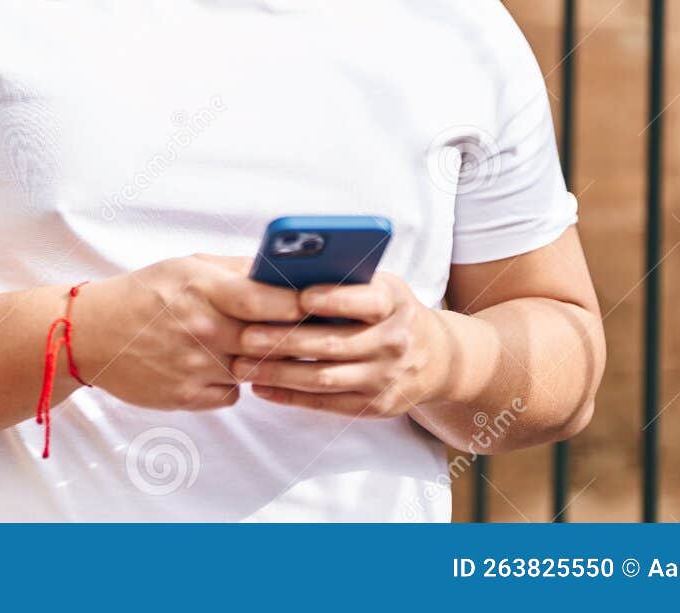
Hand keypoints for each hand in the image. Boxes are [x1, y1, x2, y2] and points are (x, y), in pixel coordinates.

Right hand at [70, 254, 310, 411]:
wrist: (91, 334)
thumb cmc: (144, 293)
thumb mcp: (185, 266)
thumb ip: (235, 270)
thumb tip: (283, 270)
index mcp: (204, 290)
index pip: (269, 300)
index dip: (301, 304)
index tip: (324, 302)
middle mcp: (203, 330)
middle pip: (272, 341)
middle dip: (296, 337)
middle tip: (318, 332)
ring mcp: (196, 366)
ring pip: (257, 370)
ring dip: (265, 361)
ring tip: (263, 347)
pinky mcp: (188, 396)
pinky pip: (233, 392)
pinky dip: (232, 381)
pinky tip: (217, 364)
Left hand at [229, 272, 450, 418]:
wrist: (437, 358)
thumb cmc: (390, 310)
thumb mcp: (381, 286)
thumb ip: (345, 280)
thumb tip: (285, 272)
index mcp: (394, 303)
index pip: (367, 301)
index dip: (333, 299)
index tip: (298, 296)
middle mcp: (394, 342)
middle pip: (334, 344)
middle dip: (285, 341)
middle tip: (245, 336)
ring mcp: (386, 378)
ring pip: (325, 378)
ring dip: (279, 374)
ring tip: (242, 366)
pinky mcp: (376, 406)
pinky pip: (327, 404)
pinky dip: (291, 398)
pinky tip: (261, 389)